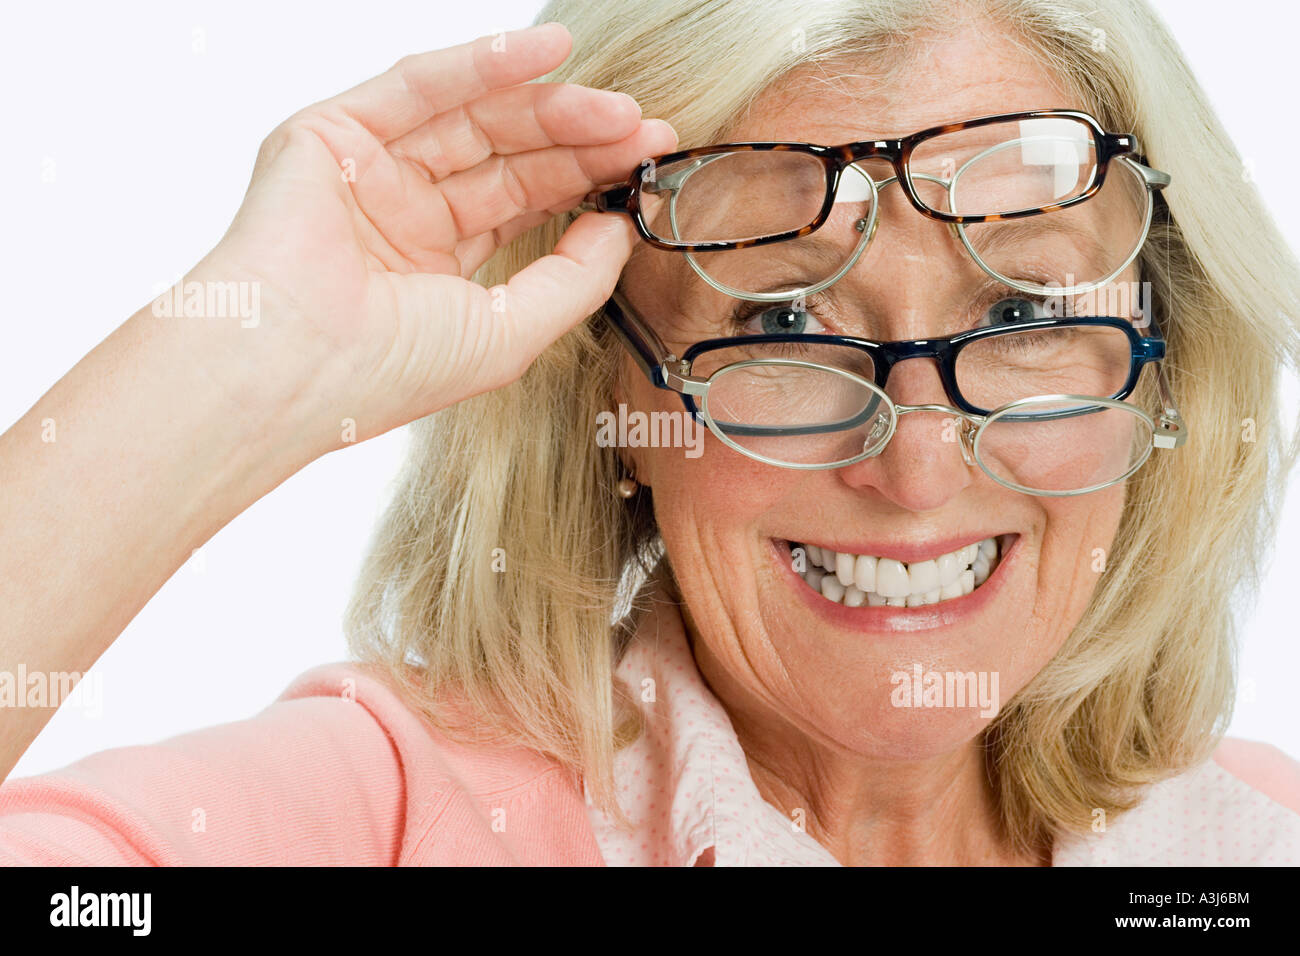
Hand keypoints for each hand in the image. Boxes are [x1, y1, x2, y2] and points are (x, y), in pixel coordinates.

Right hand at [196, 22, 675, 449]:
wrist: (294, 369)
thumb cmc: (387, 370)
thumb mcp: (510, 331)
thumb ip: (573, 280)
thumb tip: (619, 229)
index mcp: (438, 262)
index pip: (525, 202)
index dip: (588, 182)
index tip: (647, 168)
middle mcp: (405, 211)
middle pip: (509, 156)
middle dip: (581, 142)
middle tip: (643, 132)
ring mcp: (369, 168)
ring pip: (474, 117)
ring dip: (549, 105)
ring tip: (615, 107)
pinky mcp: (333, 132)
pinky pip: (421, 84)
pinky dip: (484, 63)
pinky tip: (547, 52)